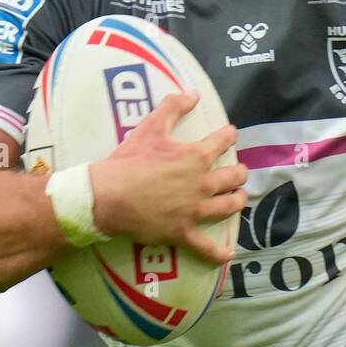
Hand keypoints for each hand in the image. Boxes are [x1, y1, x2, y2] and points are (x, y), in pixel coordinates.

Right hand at [87, 89, 246, 264]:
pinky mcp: (182, 232)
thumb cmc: (128, 161)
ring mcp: (194, 210)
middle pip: (234, 177)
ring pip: (229, 206)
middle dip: (238, 173)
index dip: (228, 135)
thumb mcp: (150, 127)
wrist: (107, 196)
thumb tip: (193, 92)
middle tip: (237, 172)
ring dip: (237, 201)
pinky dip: (218, 252)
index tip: (230, 134)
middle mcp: (202, 184)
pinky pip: (205, 246)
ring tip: (238, 198)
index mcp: (196, 157)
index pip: (224, 141)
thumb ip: (173, 107)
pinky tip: (228, 254)